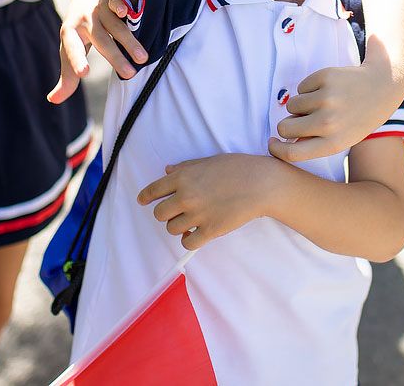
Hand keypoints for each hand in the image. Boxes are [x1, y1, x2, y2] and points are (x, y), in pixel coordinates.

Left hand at [48, 0, 145, 102]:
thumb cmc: (78, 31)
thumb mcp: (69, 50)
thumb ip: (66, 77)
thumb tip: (53, 100)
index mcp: (70, 33)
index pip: (73, 49)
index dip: (77, 60)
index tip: (84, 73)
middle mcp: (84, 20)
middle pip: (102, 41)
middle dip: (116, 57)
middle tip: (129, 74)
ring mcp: (99, 8)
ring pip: (116, 26)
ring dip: (130, 42)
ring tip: (143, 59)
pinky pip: (118, 3)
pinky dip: (124, 7)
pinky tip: (131, 13)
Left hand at [137, 154, 278, 249]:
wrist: (261, 184)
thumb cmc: (238, 168)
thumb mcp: (209, 161)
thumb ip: (186, 167)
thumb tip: (167, 171)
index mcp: (184, 177)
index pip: (154, 190)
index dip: (146, 197)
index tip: (143, 201)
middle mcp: (186, 196)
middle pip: (160, 214)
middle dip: (166, 213)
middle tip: (177, 212)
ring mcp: (197, 215)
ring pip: (172, 229)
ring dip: (179, 226)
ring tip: (191, 221)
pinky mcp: (210, 231)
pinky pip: (188, 242)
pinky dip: (189, 240)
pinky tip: (195, 234)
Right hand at [268, 63, 403, 163]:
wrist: (382, 87)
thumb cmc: (358, 117)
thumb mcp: (343, 138)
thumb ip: (316, 143)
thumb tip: (285, 142)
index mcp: (333, 143)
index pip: (293, 154)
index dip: (276, 150)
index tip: (272, 143)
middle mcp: (329, 123)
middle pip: (285, 128)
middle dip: (287, 124)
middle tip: (299, 120)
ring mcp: (327, 99)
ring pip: (292, 105)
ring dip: (300, 105)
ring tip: (322, 103)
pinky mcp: (326, 78)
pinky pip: (301, 87)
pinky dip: (309, 89)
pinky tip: (328, 89)